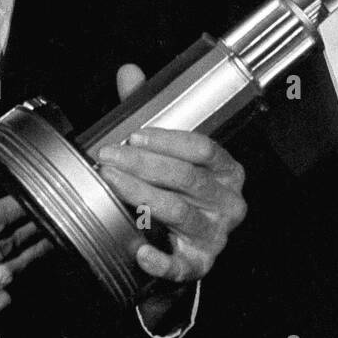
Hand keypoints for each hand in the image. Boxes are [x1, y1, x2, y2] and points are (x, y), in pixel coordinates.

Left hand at [95, 63, 246, 283]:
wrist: (185, 243)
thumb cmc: (178, 189)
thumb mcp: (167, 150)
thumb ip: (148, 112)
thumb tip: (129, 72)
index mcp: (227, 171)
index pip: (203, 149)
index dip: (168, 140)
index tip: (134, 135)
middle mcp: (228, 203)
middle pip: (187, 178)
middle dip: (143, 164)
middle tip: (108, 157)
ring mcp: (215, 235)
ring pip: (178, 213)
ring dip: (141, 196)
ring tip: (111, 183)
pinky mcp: (199, 264)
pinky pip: (179, 265)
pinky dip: (159, 259)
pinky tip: (139, 249)